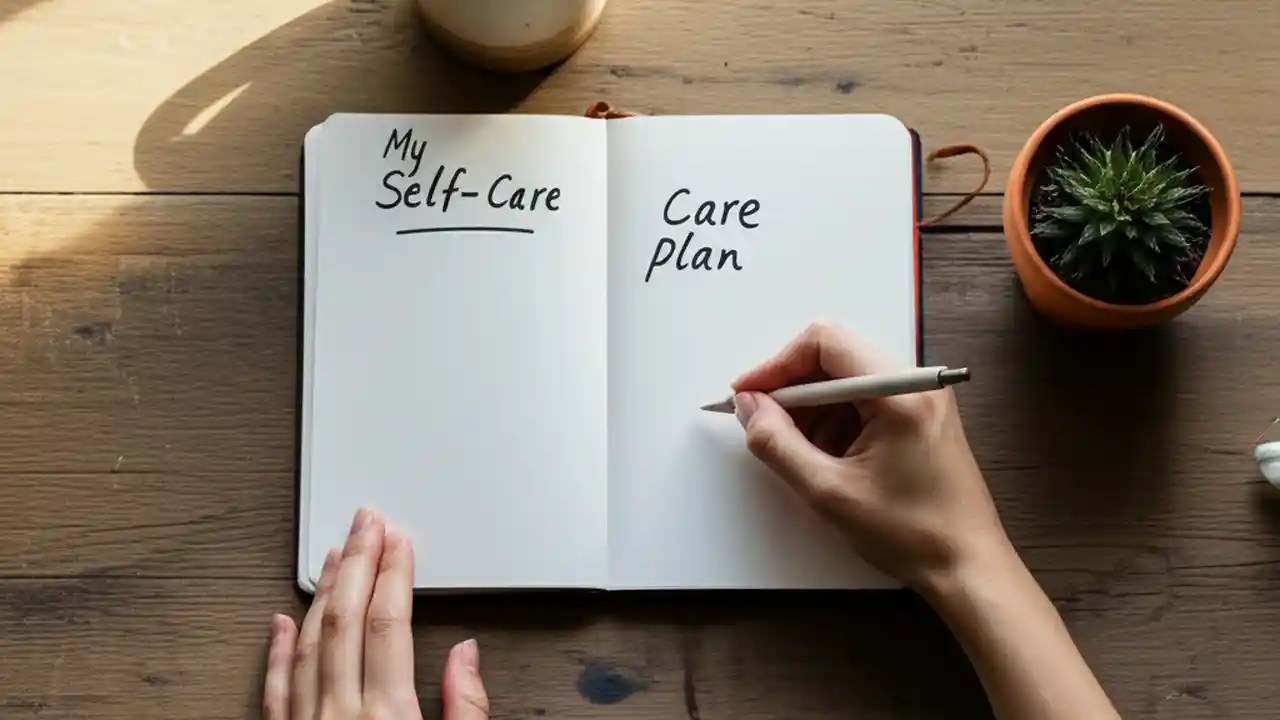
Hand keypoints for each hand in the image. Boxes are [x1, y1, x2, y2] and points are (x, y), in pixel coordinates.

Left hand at [262, 508, 489, 718]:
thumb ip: (466, 707)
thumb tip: (466, 654)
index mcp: (390, 716)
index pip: (388, 624)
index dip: (394, 575)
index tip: (398, 543)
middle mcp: (341, 714)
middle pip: (345, 621)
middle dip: (358, 563)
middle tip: (365, 525)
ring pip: (308, 644)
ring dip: (323, 592)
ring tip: (334, 555)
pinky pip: (276, 688)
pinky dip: (276, 651)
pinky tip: (280, 621)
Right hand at [731, 320, 1015, 592]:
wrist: (968, 566)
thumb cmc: (914, 534)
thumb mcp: (829, 492)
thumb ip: (778, 444)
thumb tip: (748, 407)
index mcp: (901, 392)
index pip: (825, 342)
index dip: (776, 365)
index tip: (747, 396)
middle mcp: (915, 383)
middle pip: (833, 356)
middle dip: (791, 389)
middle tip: (763, 425)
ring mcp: (919, 398)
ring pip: (844, 379)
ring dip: (811, 409)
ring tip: (802, 455)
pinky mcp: (917, 416)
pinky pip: (861, 400)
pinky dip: (834, 422)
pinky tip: (828, 460)